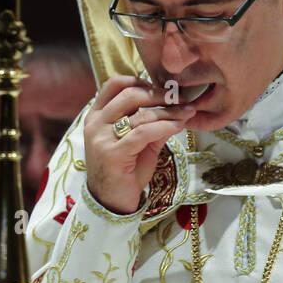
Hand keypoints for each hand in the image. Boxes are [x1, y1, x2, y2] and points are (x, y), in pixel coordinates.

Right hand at [83, 75, 195, 213]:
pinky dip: (164, 127)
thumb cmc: (124, 171)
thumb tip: (176, 107)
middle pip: (129, 94)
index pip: (114, 84)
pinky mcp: (112, 154)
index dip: (139, 80)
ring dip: (168, 112)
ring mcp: (101, 138)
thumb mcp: (139, 143)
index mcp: (97, 116)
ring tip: (187, 113)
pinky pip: (143, 133)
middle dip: (159, 94)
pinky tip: (178, 126)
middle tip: (180, 98)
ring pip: (140, 114)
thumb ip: (151, 124)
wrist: (112, 202)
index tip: (160, 89)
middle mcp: (95, 124)